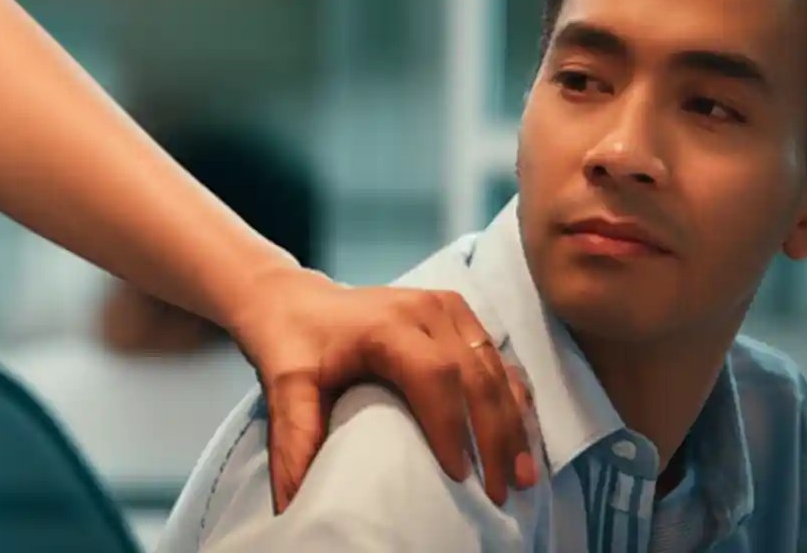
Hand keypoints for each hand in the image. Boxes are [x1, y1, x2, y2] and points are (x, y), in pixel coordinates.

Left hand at [225, 267, 537, 512]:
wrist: (296, 302)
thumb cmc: (292, 344)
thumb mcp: (285, 388)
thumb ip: (294, 441)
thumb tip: (292, 504)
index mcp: (384, 323)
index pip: (433, 374)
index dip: (451, 425)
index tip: (459, 476)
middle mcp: (424, 308)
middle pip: (475, 374)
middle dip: (493, 437)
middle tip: (499, 492)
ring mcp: (447, 308)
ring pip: (494, 368)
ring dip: (513, 424)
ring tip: (521, 476)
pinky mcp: (459, 315)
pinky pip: (496, 359)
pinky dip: (512, 400)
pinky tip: (521, 438)